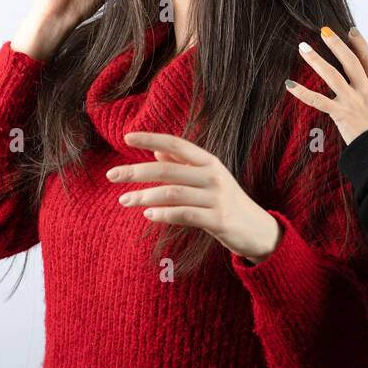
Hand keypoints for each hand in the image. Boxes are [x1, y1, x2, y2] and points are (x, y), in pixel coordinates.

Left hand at [106, 130, 282, 263]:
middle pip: (168, 170)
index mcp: (209, 162)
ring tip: (124, 200)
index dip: (152, 138)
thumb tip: (157, 149)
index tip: (127, 138)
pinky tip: (148, 214)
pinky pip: (185, 214)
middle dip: (137, 171)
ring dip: (144, 196)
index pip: (177, 144)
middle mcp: (214, 176)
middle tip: (111, 175)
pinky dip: (164, 213)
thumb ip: (184, 164)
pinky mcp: (219, 219)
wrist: (256, 229)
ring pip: (173, 193)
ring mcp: (217, 198)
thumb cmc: (226, 201)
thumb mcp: (208, 178)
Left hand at [284, 26, 367, 144]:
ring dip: (316, 60)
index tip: (352, 31)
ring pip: (332, 74)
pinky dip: (302, 92)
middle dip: (337, 44)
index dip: (361, 45)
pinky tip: (288, 84)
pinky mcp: (340, 113)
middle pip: (350, 61)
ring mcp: (352, 100)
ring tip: (303, 46)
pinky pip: (317, 101)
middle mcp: (366, 91)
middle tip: (324, 30)